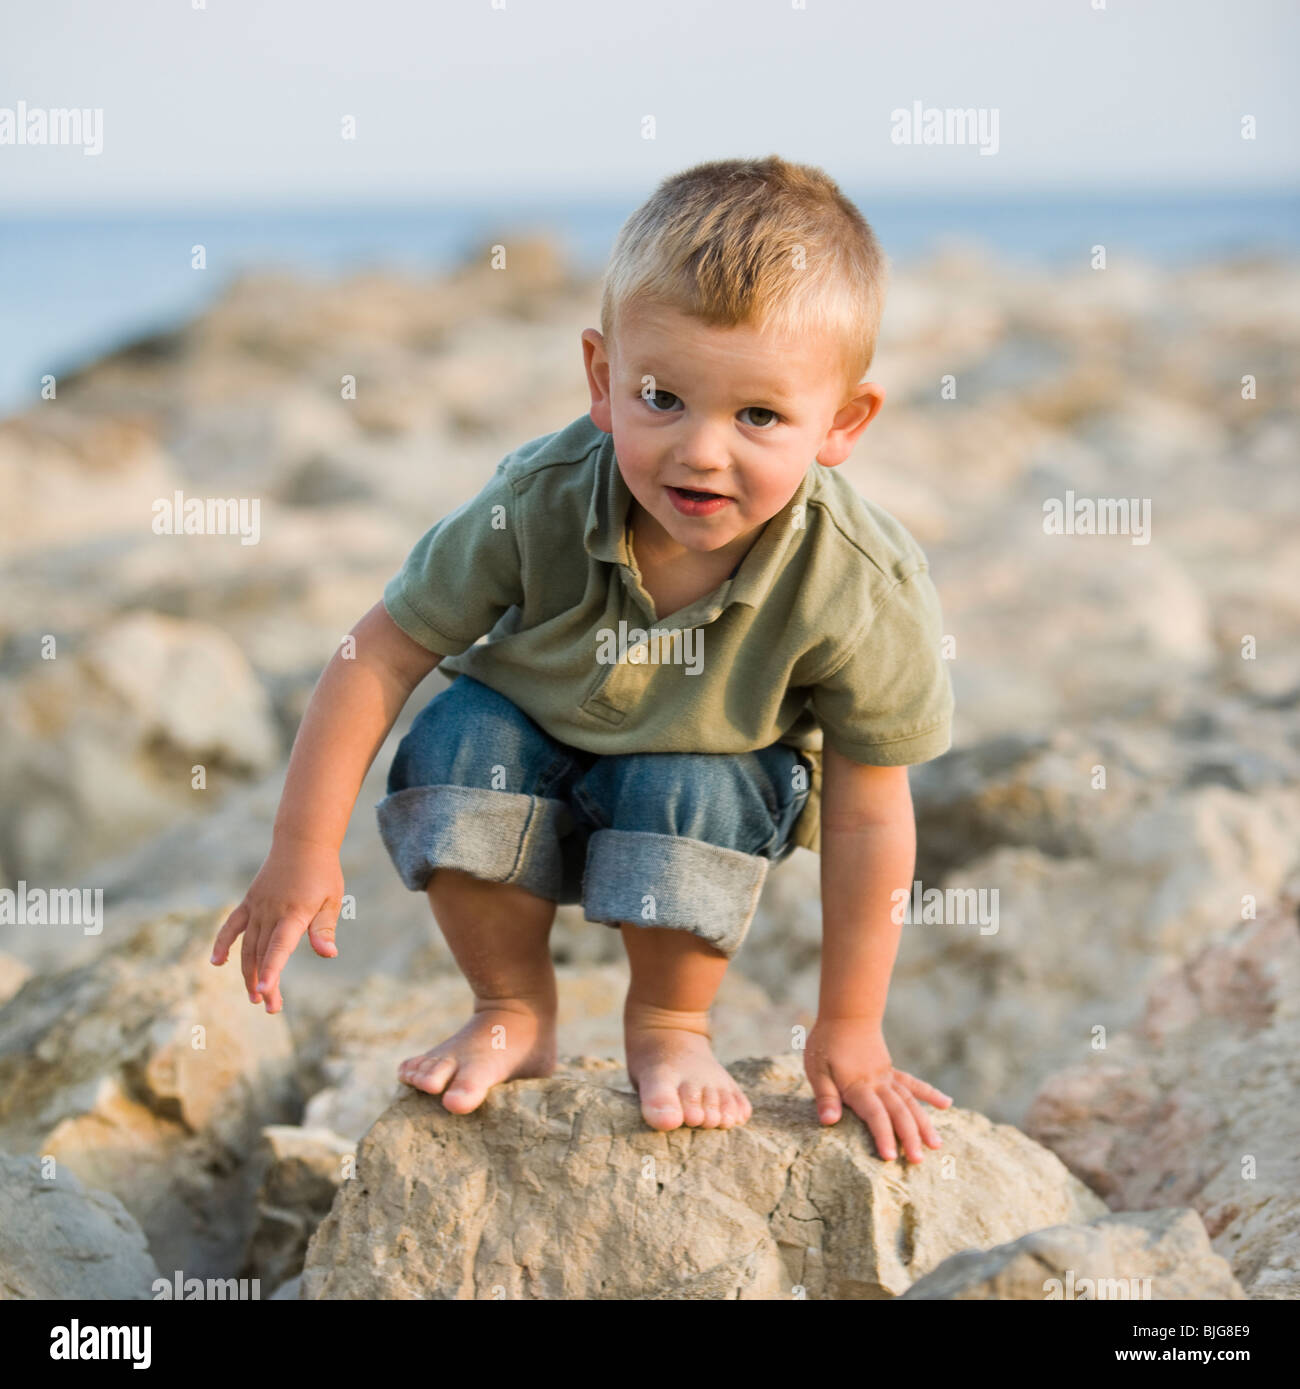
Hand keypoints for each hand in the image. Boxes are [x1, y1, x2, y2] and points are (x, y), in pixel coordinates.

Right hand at [209, 835, 342, 1012]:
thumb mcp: (332, 899)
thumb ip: (324, 929)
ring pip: (248, 946)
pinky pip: (232, 925)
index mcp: (294, 913)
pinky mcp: (250, 902)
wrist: (302, 842)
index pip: (279, 947)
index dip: (272, 970)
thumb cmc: (322, 873)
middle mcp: (271, 912)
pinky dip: (223, 943)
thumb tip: (329, 954)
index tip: (266, 991)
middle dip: (265, 983)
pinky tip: (216, 962)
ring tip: (255, 997)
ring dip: (249, 972)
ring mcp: (257, 906)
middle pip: (263, 954)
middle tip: (271, 1007)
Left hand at [804, 1017, 951, 1162]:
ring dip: (923, 1123)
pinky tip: (947, 1103)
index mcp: (858, 1086)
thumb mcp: (817, 1069)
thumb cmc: (826, 1042)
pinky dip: (930, 1093)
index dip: (883, 1136)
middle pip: (898, 1112)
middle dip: (909, 1138)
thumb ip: (825, 1096)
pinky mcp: (891, 1071)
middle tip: (918, 1161)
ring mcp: (887, 1077)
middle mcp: (877, 1084)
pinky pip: (913, 1084)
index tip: (890, 1158)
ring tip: (937, 1145)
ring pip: (910, 1102)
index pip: (874, 1115)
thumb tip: (829, 1121)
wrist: (846, 1014)